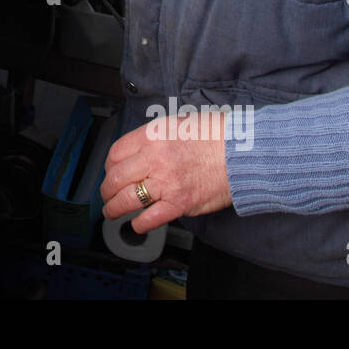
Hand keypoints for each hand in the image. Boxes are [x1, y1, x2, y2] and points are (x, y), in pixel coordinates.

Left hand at [99, 112, 233, 234]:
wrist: (242, 152)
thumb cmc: (217, 135)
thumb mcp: (179, 123)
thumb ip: (156, 136)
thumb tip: (142, 149)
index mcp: (152, 135)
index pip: (116, 153)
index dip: (109, 166)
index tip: (111, 172)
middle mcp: (154, 158)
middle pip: (115, 178)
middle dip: (106, 190)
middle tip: (106, 195)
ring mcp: (166, 182)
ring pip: (127, 199)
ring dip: (114, 208)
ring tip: (112, 212)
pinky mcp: (179, 203)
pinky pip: (150, 218)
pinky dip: (139, 224)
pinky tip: (137, 224)